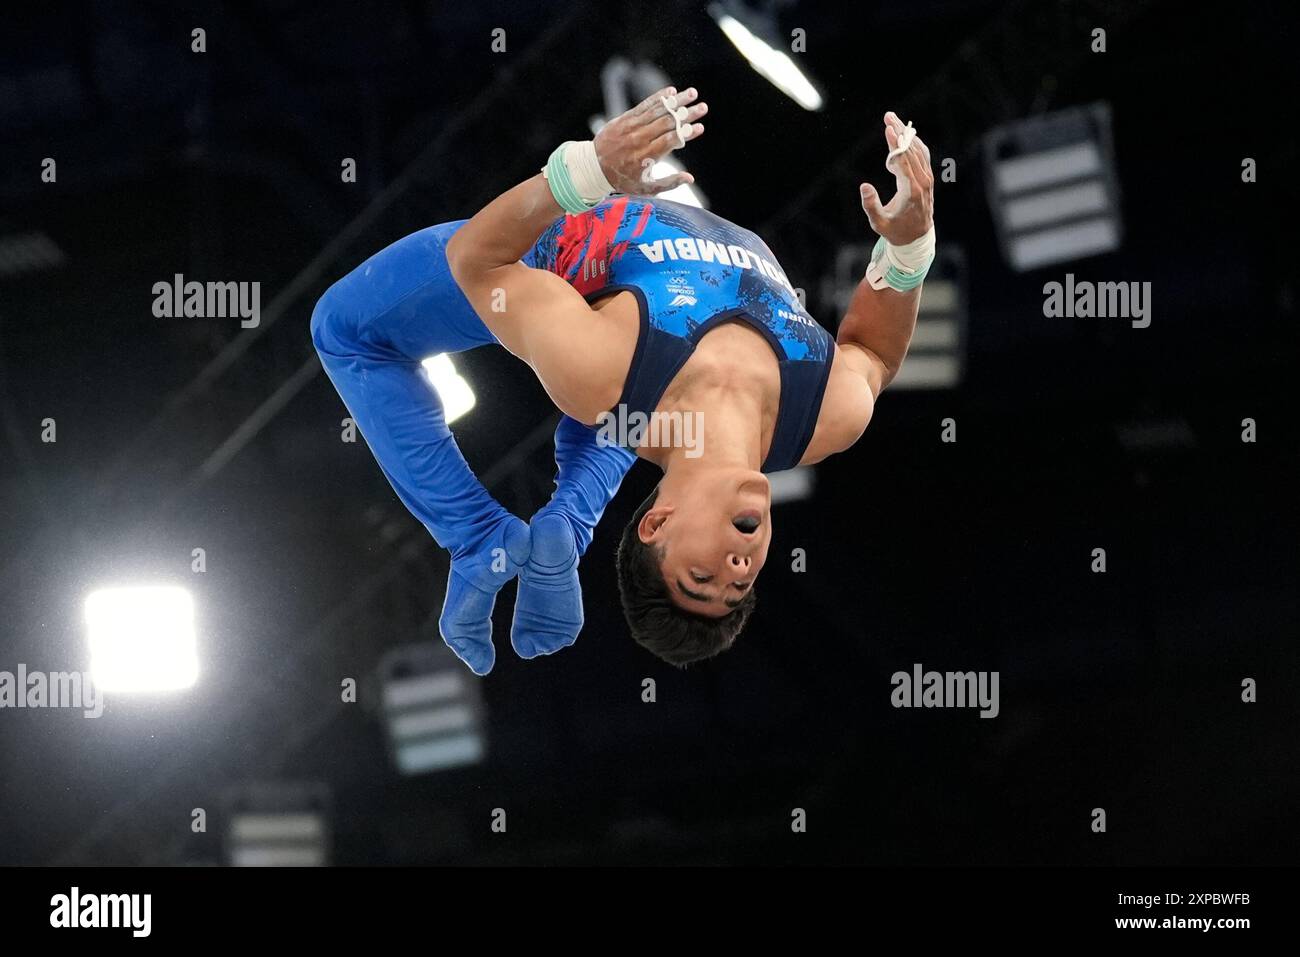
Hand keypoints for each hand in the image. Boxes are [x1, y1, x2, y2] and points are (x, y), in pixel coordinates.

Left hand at [593, 85, 706, 195]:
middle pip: (667, 123)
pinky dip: (658, 97)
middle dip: (687, 114)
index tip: (700, 127)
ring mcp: (632, 127)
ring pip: (658, 110)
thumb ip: (669, 183)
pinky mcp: (625, 118)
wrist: (593, 167)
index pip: (670, 141)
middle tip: (704, 107)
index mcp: (646, 157)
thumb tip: (690, 178)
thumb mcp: (646, 188)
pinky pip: (644, 105)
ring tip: (693, 93)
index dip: (686, 133)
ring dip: (677, 101)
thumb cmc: (623, 180)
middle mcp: (639, 139)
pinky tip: (672, 91)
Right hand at [860, 111, 933, 245]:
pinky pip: (922, 155)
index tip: (887, 128)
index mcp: (911, 191)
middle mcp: (922, 182)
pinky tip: (905, 134)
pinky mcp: (928, 178)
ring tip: (893, 120)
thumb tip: (863, 186)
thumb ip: (871, 205)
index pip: (902, 161)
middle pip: (910, 150)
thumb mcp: (879, 223)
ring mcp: (927, 179)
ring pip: (918, 150)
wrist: (917, 238)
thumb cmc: (895, 231)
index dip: (894, 144)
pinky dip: (913, 142)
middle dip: (898, 132)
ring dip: (905, 134)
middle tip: (888, 116)